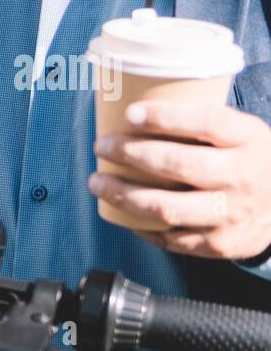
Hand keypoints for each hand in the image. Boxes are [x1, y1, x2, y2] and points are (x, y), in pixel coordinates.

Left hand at [89, 100, 270, 259]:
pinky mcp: (220, 243)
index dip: (166, 117)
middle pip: (178, 165)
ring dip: (122, 195)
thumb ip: (202, 124)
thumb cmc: (251, 161)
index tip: (131, 112)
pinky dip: (141, 226)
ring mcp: (231, 214)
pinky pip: (171, 238)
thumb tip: (135, 107)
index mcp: (249, 140)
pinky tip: (122, 213)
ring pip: (166, 208)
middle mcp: (242, 177)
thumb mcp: (243, 133)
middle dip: (130, 154)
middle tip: (102, 146)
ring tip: (98, 182)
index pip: (208, 122)